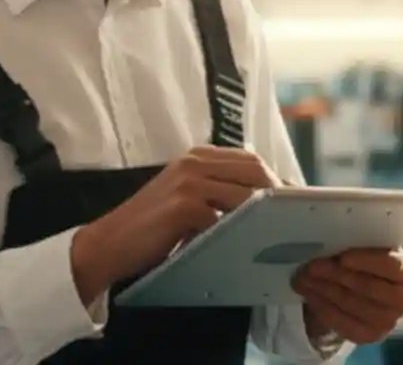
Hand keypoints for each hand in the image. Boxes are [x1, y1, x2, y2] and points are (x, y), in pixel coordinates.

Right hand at [70, 146, 281, 304]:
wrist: (109, 243)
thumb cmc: (150, 227)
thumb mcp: (184, 196)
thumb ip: (215, 189)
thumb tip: (262, 200)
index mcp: (196, 156)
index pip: (249, 159)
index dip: (275, 179)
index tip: (293, 201)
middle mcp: (193, 162)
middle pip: (254, 170)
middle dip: (277, 194)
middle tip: (293, 219)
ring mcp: (188, 182)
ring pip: (245, 195)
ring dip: (265, 216)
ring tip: (278, 233)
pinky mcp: (184, 207)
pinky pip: (225, 219)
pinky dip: (240, 233)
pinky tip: (248, 246)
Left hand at [293, 248, 402, 345]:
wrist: (361, 287)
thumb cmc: (365, 260)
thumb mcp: (365, 246)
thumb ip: (355, 242)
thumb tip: (329, 243)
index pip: (394, 266)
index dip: (368, 262)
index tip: (343, 258)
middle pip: (370, 288)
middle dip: (336, 276)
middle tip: (312, 267)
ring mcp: (389, 321)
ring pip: (353, 305)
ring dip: (324, 290)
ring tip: (303, 278)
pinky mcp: (370, 335)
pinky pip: (344, 324)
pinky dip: (323, 307)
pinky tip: (310, 294)